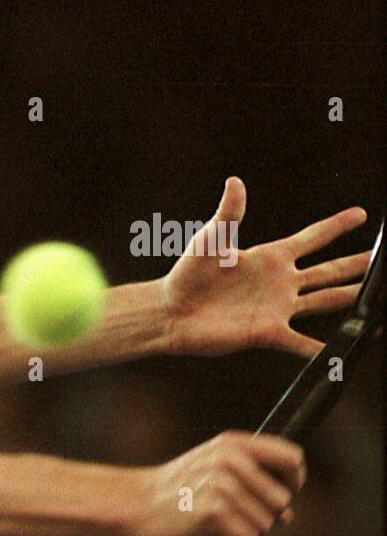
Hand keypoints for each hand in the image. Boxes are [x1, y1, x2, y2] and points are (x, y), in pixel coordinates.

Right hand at [125, 431, 304, 535]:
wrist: (135, 503)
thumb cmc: (178, 490)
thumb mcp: (214, 471)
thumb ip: (254, 485)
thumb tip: (287, 517)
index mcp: (234, 444)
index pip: (292, 458)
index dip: (294, 481)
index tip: (279, 496)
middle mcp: (230, 460)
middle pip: (282, 500)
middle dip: (263, 515)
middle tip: (229, 514)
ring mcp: (221, 485)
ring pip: (265, 525)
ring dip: (243, 532)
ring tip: (213, 524)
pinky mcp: (213, 512)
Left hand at [162, 178, 369, 358]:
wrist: (170, 311)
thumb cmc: (187, 275)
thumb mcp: (210, 239)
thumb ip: (229, 213)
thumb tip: (235, 182)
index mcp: (270, 257)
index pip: (312, 237)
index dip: (336, 226)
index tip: (361, 214)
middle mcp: (280, 282)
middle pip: (328, 271)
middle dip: (356, 264)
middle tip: (379, 260)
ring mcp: (276, 308)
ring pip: (324, 302)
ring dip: (349, 300)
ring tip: (374, 300)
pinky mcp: (267, 331)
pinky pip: (300, 342)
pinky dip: (320, 349)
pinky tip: (340, 352)